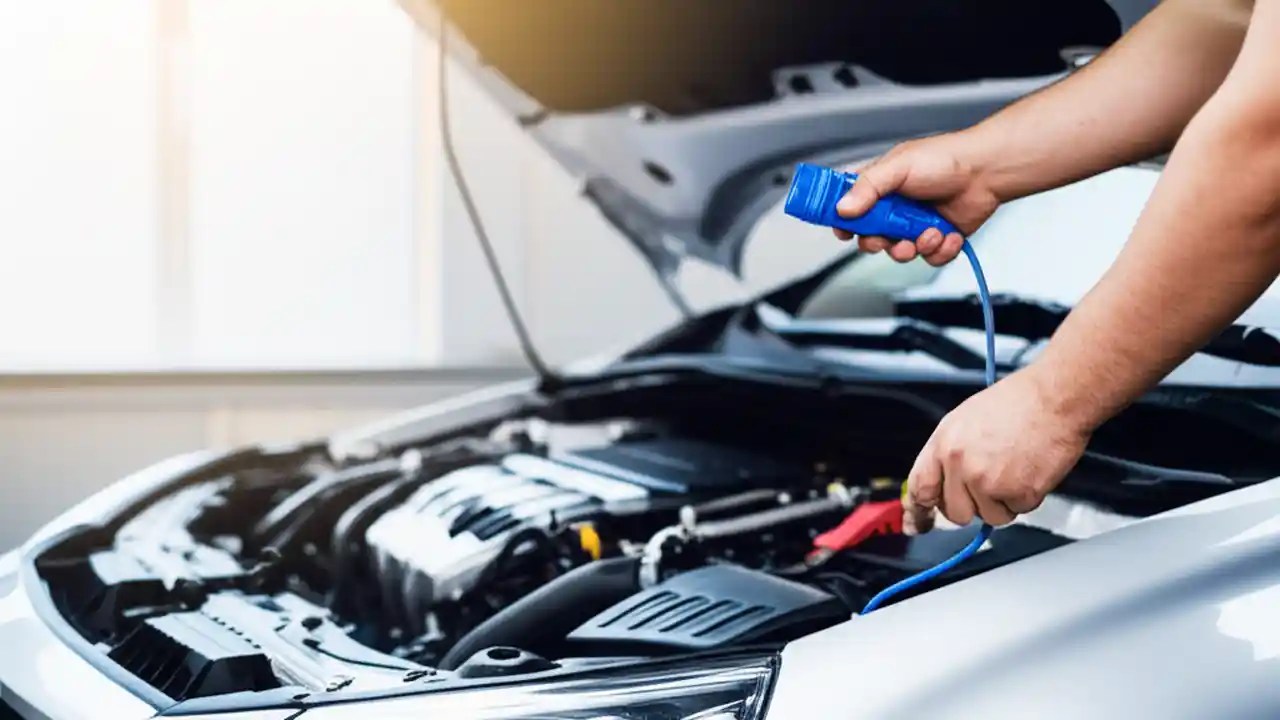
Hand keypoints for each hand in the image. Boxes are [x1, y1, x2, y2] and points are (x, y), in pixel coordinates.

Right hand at [834, 132, 1001, 265]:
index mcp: (879, 186)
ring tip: (928, 233)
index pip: (849, 208)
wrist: (986, 172)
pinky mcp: (937, 238)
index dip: (843, 222)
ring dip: (914, 247)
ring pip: (899, 252)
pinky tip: (947, 234)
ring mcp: (914, 224)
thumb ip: (868, 187)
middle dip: (879, 243)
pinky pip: (928, 258)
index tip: (844, 231)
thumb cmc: (946, 159)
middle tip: (888, 237)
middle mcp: (894, 208)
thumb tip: (843, 209)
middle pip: (870, 238)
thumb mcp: (898, 166)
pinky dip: (940, 250)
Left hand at [903, 368, 1091, 533]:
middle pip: (954, 512)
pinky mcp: (1018, 493)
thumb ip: (946, 455)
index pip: (920, 489)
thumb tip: (938, 484)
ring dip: (1002, 502)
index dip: (919, 511)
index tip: (920, 524)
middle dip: (971, 505)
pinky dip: (1025, 498)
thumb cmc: (1015, 403)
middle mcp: (960, 465)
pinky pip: (1017, 511)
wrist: (1054, 398)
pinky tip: (1029, 471)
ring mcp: (988, 481)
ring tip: (1014, 469)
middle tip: (989, 483)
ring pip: (988, 517)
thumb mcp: (963, 421)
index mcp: (943, 444)